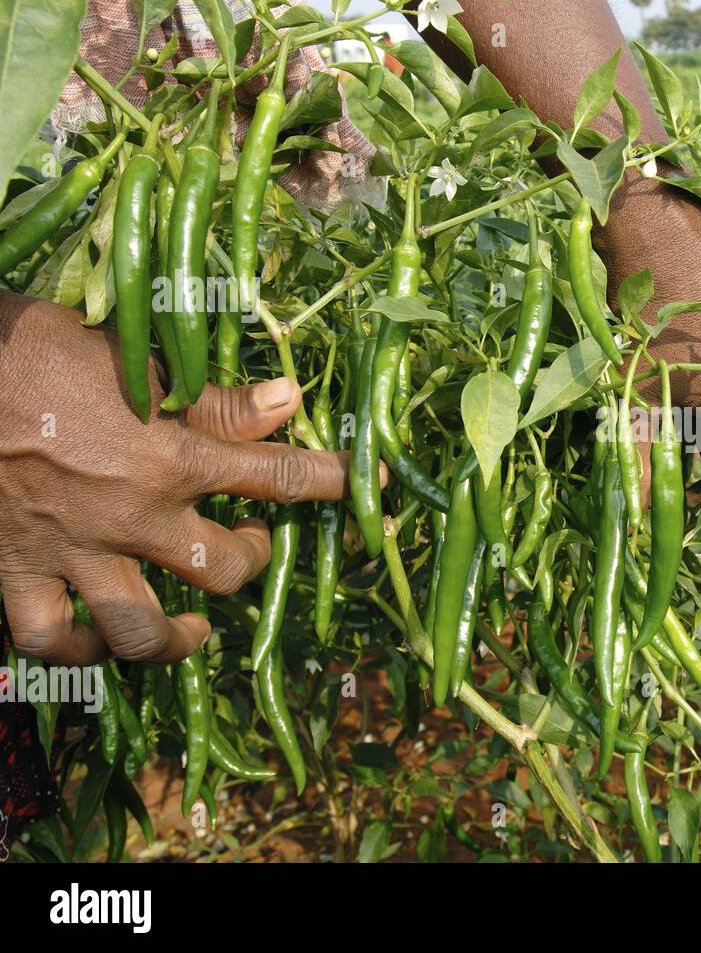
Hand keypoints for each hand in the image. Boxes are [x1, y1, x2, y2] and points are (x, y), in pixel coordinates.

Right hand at [0, 292, 356, 664]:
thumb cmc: (47, 351)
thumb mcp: (143, 364)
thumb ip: (217, 400)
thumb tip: (291, 398)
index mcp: (173, 455)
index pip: (276, 475)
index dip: (331, 483)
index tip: (366, 488)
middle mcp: (134, 515)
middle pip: (222, 569)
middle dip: (252, 560)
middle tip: (253, 543)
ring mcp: (75, 550)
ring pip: (143, 629)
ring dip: (178, 638)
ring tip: (194, 629)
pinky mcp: (15, 569)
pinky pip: (50, 638)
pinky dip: (77, 648)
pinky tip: (97, 638)